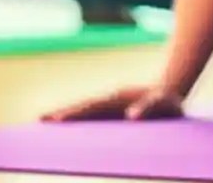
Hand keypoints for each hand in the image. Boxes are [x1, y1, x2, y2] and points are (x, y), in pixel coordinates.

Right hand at [40, 85, 184, 122]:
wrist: (171, 88)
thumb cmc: (168, 102)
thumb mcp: (165, 104)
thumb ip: (150, 108)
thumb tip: (132, 117)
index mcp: (119, 99)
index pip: (92, 108)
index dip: (75, 114)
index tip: (57, 120)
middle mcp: (110, 99)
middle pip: (82, 107)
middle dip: (63, 113)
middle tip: (40, 119)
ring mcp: (109, 104)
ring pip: (84, 109)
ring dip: (66, 115)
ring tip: (44, 121)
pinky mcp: (111, 110)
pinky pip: (91, 114)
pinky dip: (76, 118)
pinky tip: (64, 125)